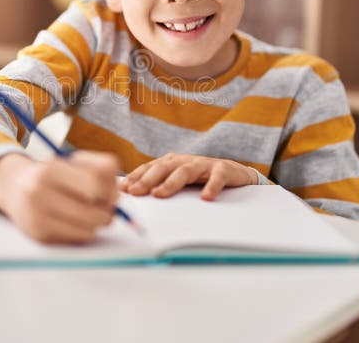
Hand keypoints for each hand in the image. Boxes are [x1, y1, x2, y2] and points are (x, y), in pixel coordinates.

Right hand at [0, 151, 119, 243]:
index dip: (111, 189)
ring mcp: (37, 215)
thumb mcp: (72, 162)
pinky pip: (78, 237)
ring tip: (91, 213)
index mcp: (52, 168)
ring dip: (98, 222)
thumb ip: (100, 171)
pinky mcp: (38, 233)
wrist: (13, 186)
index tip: (109, 190)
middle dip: (108, 210)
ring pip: (90, 228)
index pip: (97, 181)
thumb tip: (117, 199)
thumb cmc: (51, 174)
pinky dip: (85, 231)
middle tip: (105, 206)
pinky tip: (76, 221)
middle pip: (96, 211)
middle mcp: (40, 191)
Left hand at [120, 153, 257, 200]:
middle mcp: (185, 160)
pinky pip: (216, 177)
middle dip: (147, 180)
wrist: (235, 173)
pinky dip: (211, 186)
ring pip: (185, 171)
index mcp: (172, 162)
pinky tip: (205, 198)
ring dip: (171, 183)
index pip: (150, 168)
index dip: (136, 177)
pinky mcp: (223, 169)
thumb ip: (160, 185)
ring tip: (160, 194)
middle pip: (163, 168)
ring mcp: (204, 164)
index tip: (123, 189)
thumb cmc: (201, 179)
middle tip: (135, 192)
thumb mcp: (179, 180)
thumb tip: (134, 197)